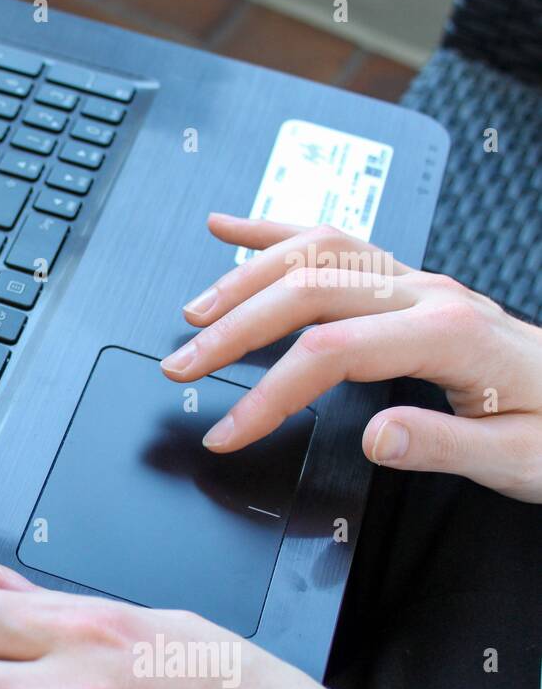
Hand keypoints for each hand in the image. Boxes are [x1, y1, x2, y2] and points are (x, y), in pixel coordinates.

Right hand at [160, 214, 541, 501]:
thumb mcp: (519, 459)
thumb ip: (444, 445)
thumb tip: (372, 438)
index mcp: (452, 333)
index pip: (334, 353)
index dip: (269, 393)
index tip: (228, 431)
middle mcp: (427, 293)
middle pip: (307, 291)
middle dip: (232, 330)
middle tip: (181, 368)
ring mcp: (414, 280)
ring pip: (313, 252)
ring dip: (244, 278)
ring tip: (194, 314)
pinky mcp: (405, 281)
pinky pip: (333, 239)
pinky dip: (274, 231)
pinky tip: (231, 229)